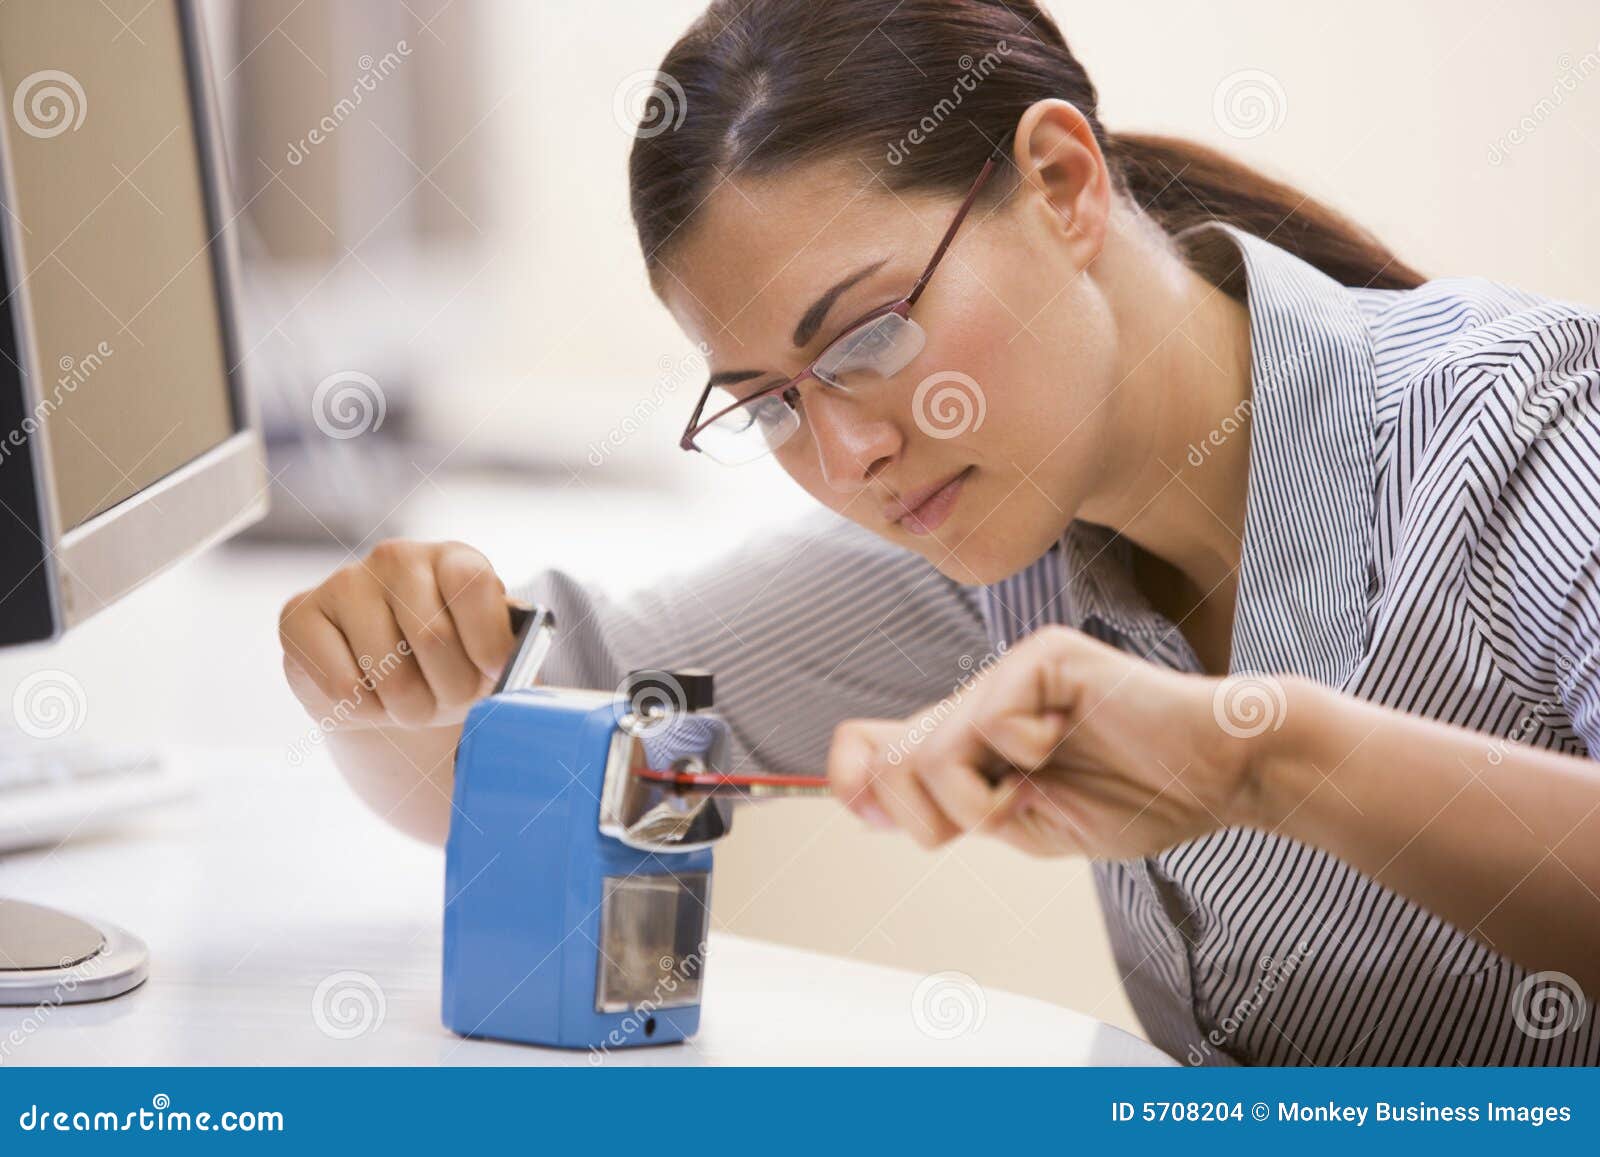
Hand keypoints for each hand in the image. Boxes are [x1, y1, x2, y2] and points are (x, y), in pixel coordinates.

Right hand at [278, 540, 516, 729]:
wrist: (390, 692)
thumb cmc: (450, 667)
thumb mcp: (489, 656)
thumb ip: (508, 649)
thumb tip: (511, 660)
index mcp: (454, 559)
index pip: (473, 585)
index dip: (488, 642)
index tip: (494, 673)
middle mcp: (398, 558)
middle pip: (433, 638)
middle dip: (450, 691)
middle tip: (447, 697)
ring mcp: (345, 582)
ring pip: (389, 673)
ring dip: (410, 709)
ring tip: (412, 701)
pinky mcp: (297, 615)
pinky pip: (342, 686)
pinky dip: (366, 711)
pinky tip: (370, 696)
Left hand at [828, 626, 1279, 856]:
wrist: (1215, 775)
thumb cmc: (1136, 797)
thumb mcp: (1023, 823)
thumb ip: (947, 807)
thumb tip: (858, 799)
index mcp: (973, 738)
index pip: (877, 744)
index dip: (851, 776)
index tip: (862, 810)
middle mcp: (981, 698)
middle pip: (895, 759)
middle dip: (931, 816)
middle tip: (996, 815)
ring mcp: (1010, 672)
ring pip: (936, 750)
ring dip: (982, 799)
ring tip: (1035, 788)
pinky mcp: (1044, 655)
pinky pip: (992, 722)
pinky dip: (1027, 756)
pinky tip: (1066, 740)